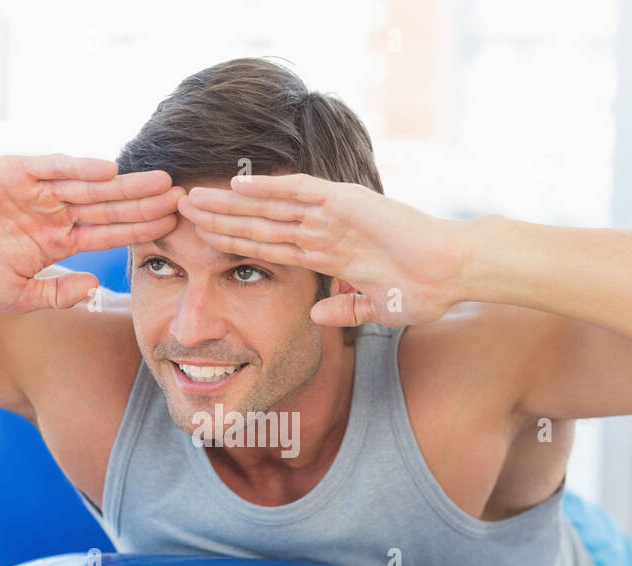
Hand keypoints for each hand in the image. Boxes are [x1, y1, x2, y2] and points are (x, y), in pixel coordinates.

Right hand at [0, 154, 181, 312]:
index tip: (173, 227)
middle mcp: (54, 212)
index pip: (111, 233)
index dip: (141, 229)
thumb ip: (59, 293)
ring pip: (89, 185)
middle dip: (144, 202)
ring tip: (159, 182)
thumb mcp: (22, 297)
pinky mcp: (15, 171)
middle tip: (181, 198)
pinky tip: (109, 170)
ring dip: (124, 184)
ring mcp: (37, 190)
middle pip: (109, 206)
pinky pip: (54, 166)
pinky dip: (80, 167)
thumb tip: (95, 286)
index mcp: (60, 240)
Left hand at [178, 174, 464, 327]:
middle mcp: (324, 228)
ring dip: (230, 202)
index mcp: (327, 253)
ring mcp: (333, 213)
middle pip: (258, 222)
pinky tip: (238, 184)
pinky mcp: (347, 202)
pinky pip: (300, 192)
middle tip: (177, 211)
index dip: (232, 243)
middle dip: (217, 219)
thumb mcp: (374, 309)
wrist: (454, 273)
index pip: (268, 246)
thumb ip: (344, 311)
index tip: (199, 243)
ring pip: (269, 206)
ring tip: (192, 198)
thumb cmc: (423, 290)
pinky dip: (269, 187)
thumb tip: (314, 314)